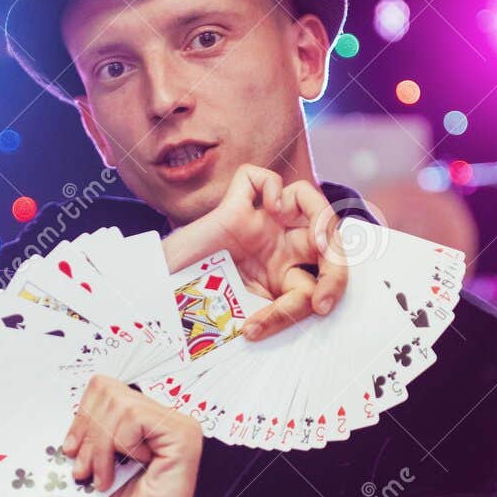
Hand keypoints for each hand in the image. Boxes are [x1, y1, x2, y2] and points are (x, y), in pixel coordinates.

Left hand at [61, 376, 211, 496]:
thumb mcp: (88, 463)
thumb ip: (82, 432)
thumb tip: (54, 408)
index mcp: (142, 420)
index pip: (103, 387)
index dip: (81, 415)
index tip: (72, 449)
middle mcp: (162, 418)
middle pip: (108, 390)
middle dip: (87, 432)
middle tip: (85, 469)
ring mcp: (177, 424)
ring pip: (119, 403)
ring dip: (100, 445)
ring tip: (103, 476)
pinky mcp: (184, 435)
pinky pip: (134, 417)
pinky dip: (119, 445)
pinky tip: (129, 469)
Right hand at [165, 164, 348, 340]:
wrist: (159, 307)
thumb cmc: (196, 317)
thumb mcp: (251, 318)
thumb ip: (283, 311)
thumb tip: (316, 302)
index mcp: (280, 275)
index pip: (323, 271)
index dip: (331, 286)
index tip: (317, 308)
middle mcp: (273, 247)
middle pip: (328, 235)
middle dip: (337, 263)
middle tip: (323, 290)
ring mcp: (255, 225)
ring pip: (306, 196)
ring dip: (321, 217)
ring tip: (314, 241)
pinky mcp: (231, 209)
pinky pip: (260, 178)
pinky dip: (273, 186)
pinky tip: (269, 208)